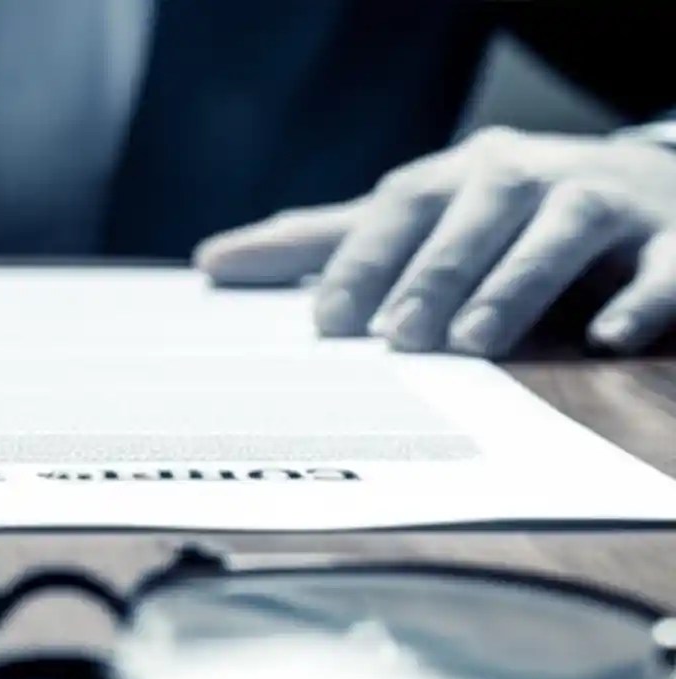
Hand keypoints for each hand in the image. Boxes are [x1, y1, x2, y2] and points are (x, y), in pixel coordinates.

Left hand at [195, 127, 675, 355]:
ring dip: (517, 280)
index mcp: (460, 176)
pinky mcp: (674, 237)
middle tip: (398, 336)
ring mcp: (605, 201)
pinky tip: (610, 337)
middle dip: (435, 271)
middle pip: (477, 212)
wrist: (640, 188)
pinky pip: (668, 263)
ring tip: (474, 338)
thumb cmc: (501, 214)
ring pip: (562, 228)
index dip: (364, 257)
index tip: (326, 320)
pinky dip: (641, 296)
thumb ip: (324, 243)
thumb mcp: (414, 220)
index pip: (403, 206)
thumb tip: (212, 262)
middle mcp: (528, 177)